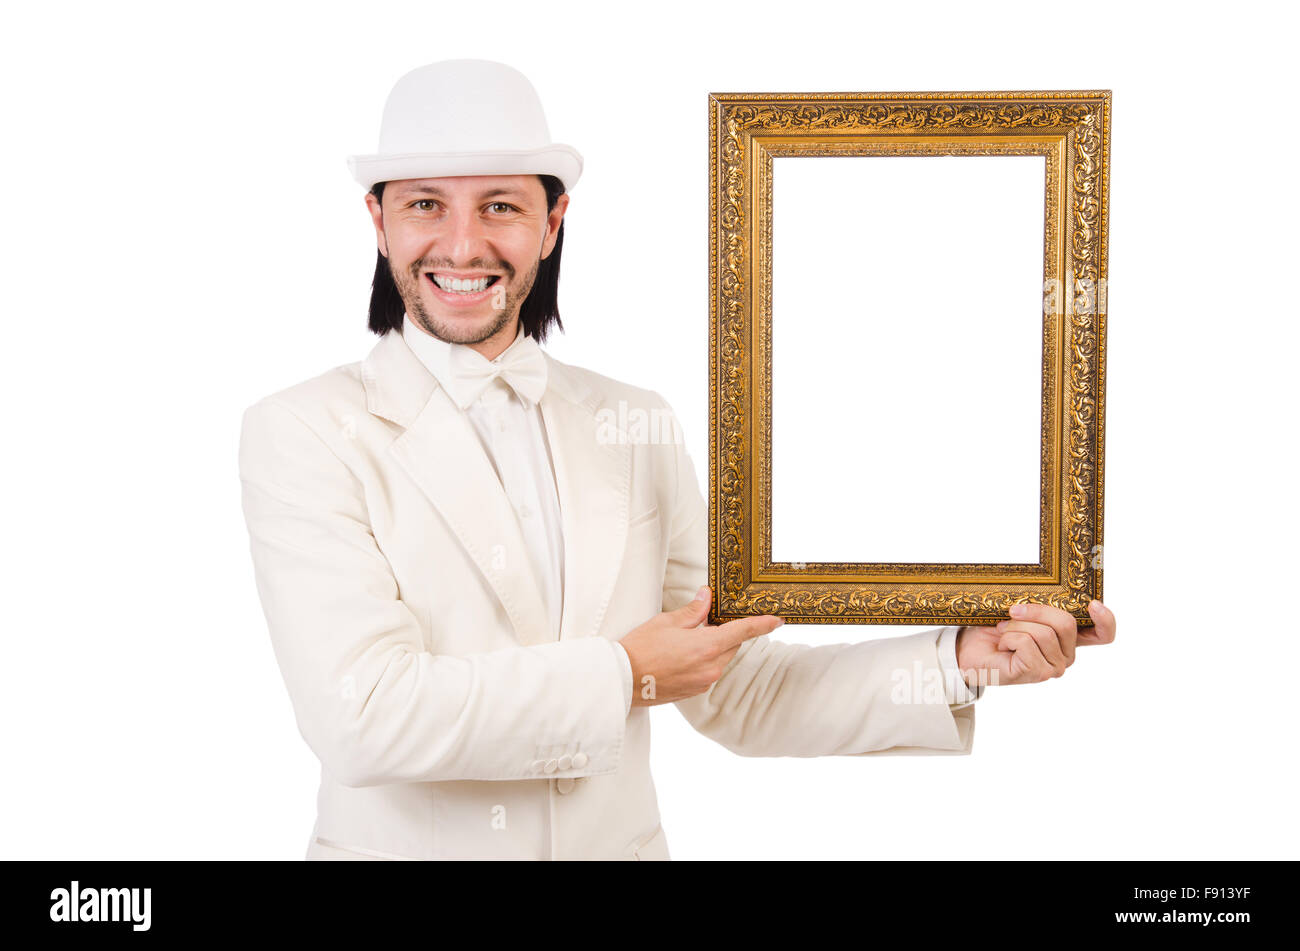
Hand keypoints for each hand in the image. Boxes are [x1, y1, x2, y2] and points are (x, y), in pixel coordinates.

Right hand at [619, 586, 782, 706]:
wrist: (622, 680)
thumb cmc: (640, 648)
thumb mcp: (667, 622)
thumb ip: (694, 610)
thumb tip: (707, 597)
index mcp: (707, 647)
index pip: (743, 632)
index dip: (762, 625)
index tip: (777, 620)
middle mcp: (711, 668)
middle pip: (731, 645)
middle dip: (724, 632)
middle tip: (704, 620)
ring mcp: (704, 682)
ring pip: (720, 658)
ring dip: (712, 647)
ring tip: (685, 639)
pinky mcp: (695, 691)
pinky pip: (708, 671)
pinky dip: (703, 660)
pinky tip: (681, 655)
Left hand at [955, 600, 1115, 687]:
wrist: (968, 648)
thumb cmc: (995, 627)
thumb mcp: (1023, 610)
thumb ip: (1043, 604)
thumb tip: (1054, 589)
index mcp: (1068, 638)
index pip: (1103, 634)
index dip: (1106, 620)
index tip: (1093, 604)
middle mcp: (1066, 655)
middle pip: (1066, 623)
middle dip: (1035, 611)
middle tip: (1012, 613)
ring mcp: (1053, 667)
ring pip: (1044, 633)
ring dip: (1016, 626)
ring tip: (1004, 632)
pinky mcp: (1036, 673)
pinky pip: (1026, 643)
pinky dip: (1009, 638)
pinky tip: (1002, 647)